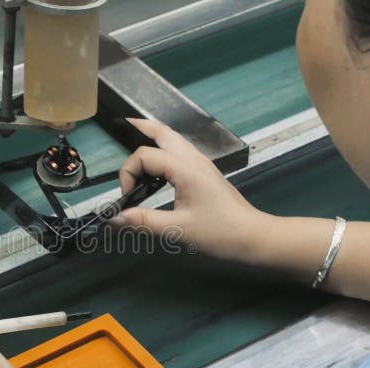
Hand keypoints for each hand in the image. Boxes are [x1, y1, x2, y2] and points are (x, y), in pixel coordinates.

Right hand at [117, 118, 271, 262]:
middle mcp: (193, 159)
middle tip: (118, 130)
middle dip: (138, 128)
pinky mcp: (204, 171)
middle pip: (162, 132)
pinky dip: (162, 149)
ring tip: (132, 142)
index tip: (128, 197)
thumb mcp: (179, 229)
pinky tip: (155, 165)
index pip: (144, 155)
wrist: (253, 236)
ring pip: (172, 138)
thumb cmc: (220, 232)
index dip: (128, 173)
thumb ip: (144, 221)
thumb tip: (116, 218)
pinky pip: (179, 150)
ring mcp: (201, 163)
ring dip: (151, 137)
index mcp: (185, 169)